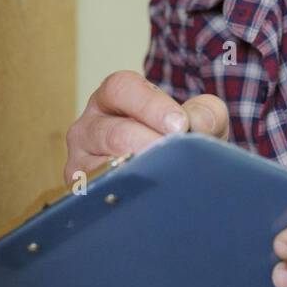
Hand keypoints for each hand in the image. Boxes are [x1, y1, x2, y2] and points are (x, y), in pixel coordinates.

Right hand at [64, 70, 228, 183]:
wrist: (168, 174)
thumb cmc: (176, 138)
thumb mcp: (196, 120)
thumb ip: (205, 112)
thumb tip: (198, 122)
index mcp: (112, 97)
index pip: (121, 88)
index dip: (150, 104)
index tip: (180, 123)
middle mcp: (89, 126)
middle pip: (111, 131)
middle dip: (147, 142)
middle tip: (174, 152)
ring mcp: (81, 161)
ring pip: (102, 168)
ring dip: (137, 173)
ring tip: (164, 176)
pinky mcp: (81, 192)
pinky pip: (97, 195)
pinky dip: (124, 197)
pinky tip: (148, 198)